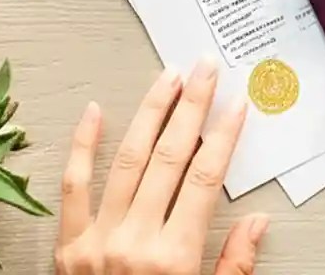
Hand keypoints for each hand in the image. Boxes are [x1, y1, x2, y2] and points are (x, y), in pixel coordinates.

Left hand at [55, 58, 268, 273]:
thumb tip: (257, 224)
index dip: (224, 135)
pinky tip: (95, 112)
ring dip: (150, 112)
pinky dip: (83, 146)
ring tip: (167, 78)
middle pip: (171, 156)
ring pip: (127, 158)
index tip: (236, 105)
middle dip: (192, 106)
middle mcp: (135, 241)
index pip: (207, 177)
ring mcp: (97, 240)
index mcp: (175, 258)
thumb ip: (233, 266)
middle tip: (205, 69)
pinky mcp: (67, 246)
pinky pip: (73, 186)